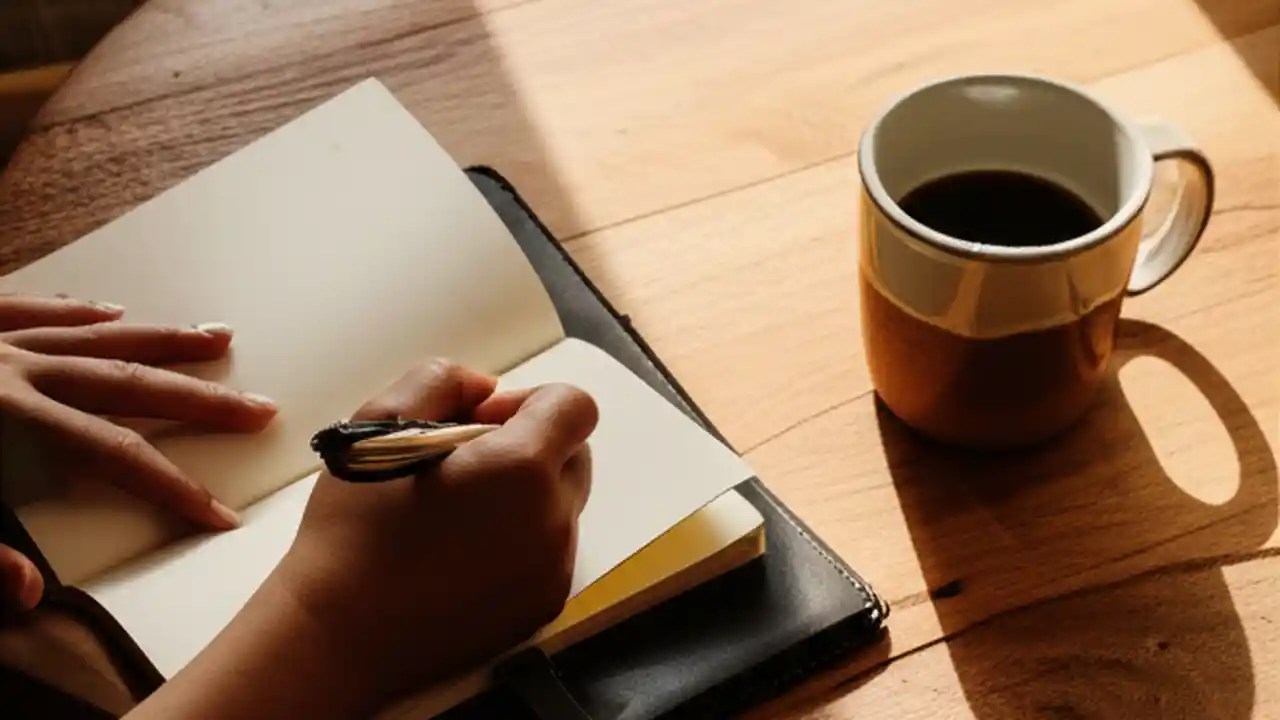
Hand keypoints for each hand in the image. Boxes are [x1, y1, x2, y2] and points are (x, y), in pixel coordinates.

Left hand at [0, 294, 277, 610]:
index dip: (173, 488)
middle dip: (202, 401)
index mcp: (10, 421)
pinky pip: (35, 309)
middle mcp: (18, 372)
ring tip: (219, 338)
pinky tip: (114, 311)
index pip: (115, 458)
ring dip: (164, 341)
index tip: (222, 514)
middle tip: (261, 408)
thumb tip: (32, 595)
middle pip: (129, 385)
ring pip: (99, 337)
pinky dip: (79, 311)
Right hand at [275, 360, 595, 701]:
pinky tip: (460, 555)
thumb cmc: (351, 530)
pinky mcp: (541, 608)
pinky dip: (519, 542)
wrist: (337, 637)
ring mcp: (553, 571)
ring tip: (456, 514)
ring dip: (524, 496)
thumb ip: (441, 381)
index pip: (574, 406)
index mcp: (522, 468)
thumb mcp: (378, 425)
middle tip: (462, 465)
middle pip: (574, 456)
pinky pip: (548, 554)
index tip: (478, 423)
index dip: (530, 402)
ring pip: (561, 506)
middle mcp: (553, 520)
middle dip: (531, 446)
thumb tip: (485, 387)